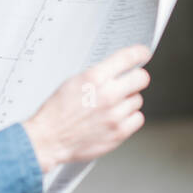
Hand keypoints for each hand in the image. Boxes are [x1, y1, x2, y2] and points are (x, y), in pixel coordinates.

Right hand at [21, 44, 151, 173]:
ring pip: (138, 100)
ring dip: (128, 101)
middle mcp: (108, 95)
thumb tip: (115, 70)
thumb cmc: (57, 112)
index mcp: (95, 78)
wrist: (50, 139)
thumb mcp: (73, 82)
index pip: (128, 58)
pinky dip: (130, 118)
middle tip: (130, 82)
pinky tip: (117, 117)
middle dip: (136, 78)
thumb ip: (97, 74)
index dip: (139, 53)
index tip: (143, 54)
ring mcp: (115, 115)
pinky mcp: (119, 133)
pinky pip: (138, 118)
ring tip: (112, 106)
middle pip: (141, 78)